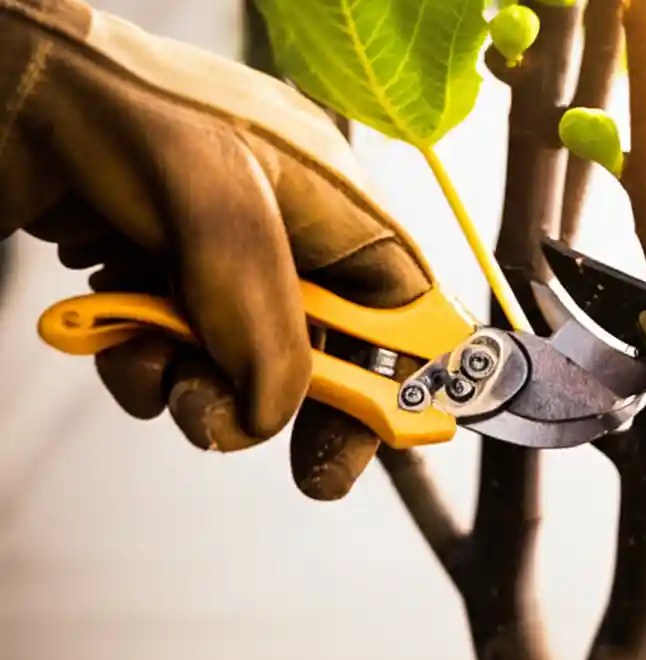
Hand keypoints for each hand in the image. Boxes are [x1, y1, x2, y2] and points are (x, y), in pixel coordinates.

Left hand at [0, 0, 429, 498]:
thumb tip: (273, 409)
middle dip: (281, 401)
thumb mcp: (207, 192)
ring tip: (151, 359)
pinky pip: (174, 359)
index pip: (400, 303)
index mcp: (329, 196)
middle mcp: (283, 233)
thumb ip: (257, 310)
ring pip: (239, 368)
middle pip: (324, 351)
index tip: (388, 438)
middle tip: (258, 442)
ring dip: (193, 386)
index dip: (405, 375)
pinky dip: (143, 368)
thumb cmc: (103, 93)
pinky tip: (111, 333)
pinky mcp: (156, 279)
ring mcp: (217, 260)